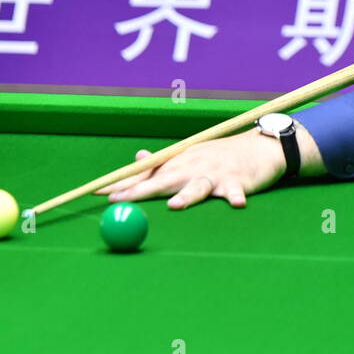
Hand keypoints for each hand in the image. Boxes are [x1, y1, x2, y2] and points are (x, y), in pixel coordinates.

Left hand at [98, 129, 286, 208]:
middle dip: (140, 191)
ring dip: (187, 196)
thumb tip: (136, 158)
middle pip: (162, 181)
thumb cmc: (220, 156)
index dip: (121, 183)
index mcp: (178, 163)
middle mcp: (192, 167)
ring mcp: (214, 174)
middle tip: (120, 201)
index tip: (96, 193)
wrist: (257, 147)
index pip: (145, 173)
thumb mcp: (189, 156)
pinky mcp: (237, 182)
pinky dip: (236, 197)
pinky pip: (235, 191)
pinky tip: (237, 204)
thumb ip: (163, 163)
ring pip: (198, 186)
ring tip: (175, 205)